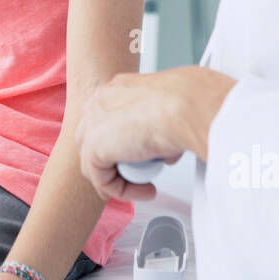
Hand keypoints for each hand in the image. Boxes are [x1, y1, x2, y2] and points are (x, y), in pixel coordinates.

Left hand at [74, 68, 195, 202]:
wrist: (186, 108)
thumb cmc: (187, 102)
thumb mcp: (168, 111)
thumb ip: (158, 127)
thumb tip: (163, 150)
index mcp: (116, 89)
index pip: (104, 120)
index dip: (117, 144)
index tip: (135, 159)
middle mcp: (100, 102)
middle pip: (91, 139)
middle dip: (110, 161)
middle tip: (136, 174)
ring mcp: (92, 123)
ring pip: (94, 161)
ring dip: (117, 178)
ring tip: (145, 185)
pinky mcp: (94, 147)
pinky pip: (102, 179)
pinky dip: (122, 191)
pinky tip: (146, 190)